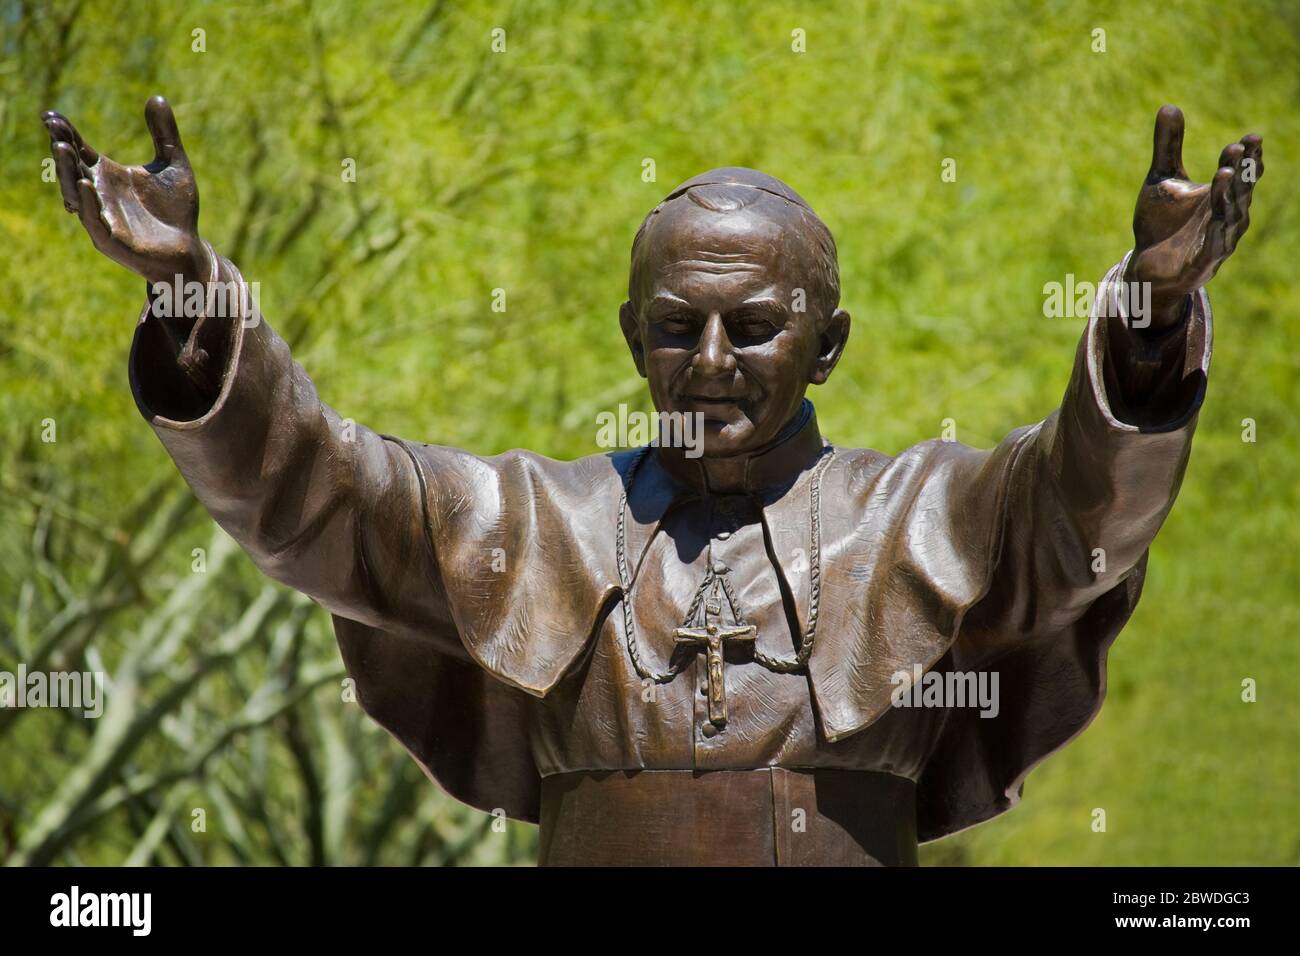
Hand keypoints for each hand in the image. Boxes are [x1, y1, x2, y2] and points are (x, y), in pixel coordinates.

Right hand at [43, 96, 203, 285]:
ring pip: (77, 193)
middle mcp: (100, 194)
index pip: (80, 150)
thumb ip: (164, 134)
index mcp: (108, 175)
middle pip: (73, 168)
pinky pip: (94, 220)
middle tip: (54, 128)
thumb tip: (157, 96)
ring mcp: (103, 217)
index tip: (52, 116)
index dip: (66, 133)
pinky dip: (89, 203)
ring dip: (67, 171)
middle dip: (62, 149)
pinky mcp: (112, 240)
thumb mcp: (174, 166)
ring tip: (62, 148)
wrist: (189, 250)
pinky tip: (85, 183)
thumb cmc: (177, 211)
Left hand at [1126, 105, 1262, 331]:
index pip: (1240, 173)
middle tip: (1240, 148)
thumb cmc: (1159, 223)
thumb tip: (1168, 105)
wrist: (1145, 267)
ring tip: (1226, 172)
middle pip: (1239, 191)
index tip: (1249, 137)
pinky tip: (1216, 217)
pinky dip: (1216, 232)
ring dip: (1229, 195)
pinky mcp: (1203, 262)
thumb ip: (1168, 146)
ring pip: (1228, 216)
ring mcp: (1217, 241)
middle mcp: (1226, 216)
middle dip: (1241, 170)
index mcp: (1220, 195)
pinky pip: (1213, 246)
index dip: (1247, 157)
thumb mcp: (1161, 179)